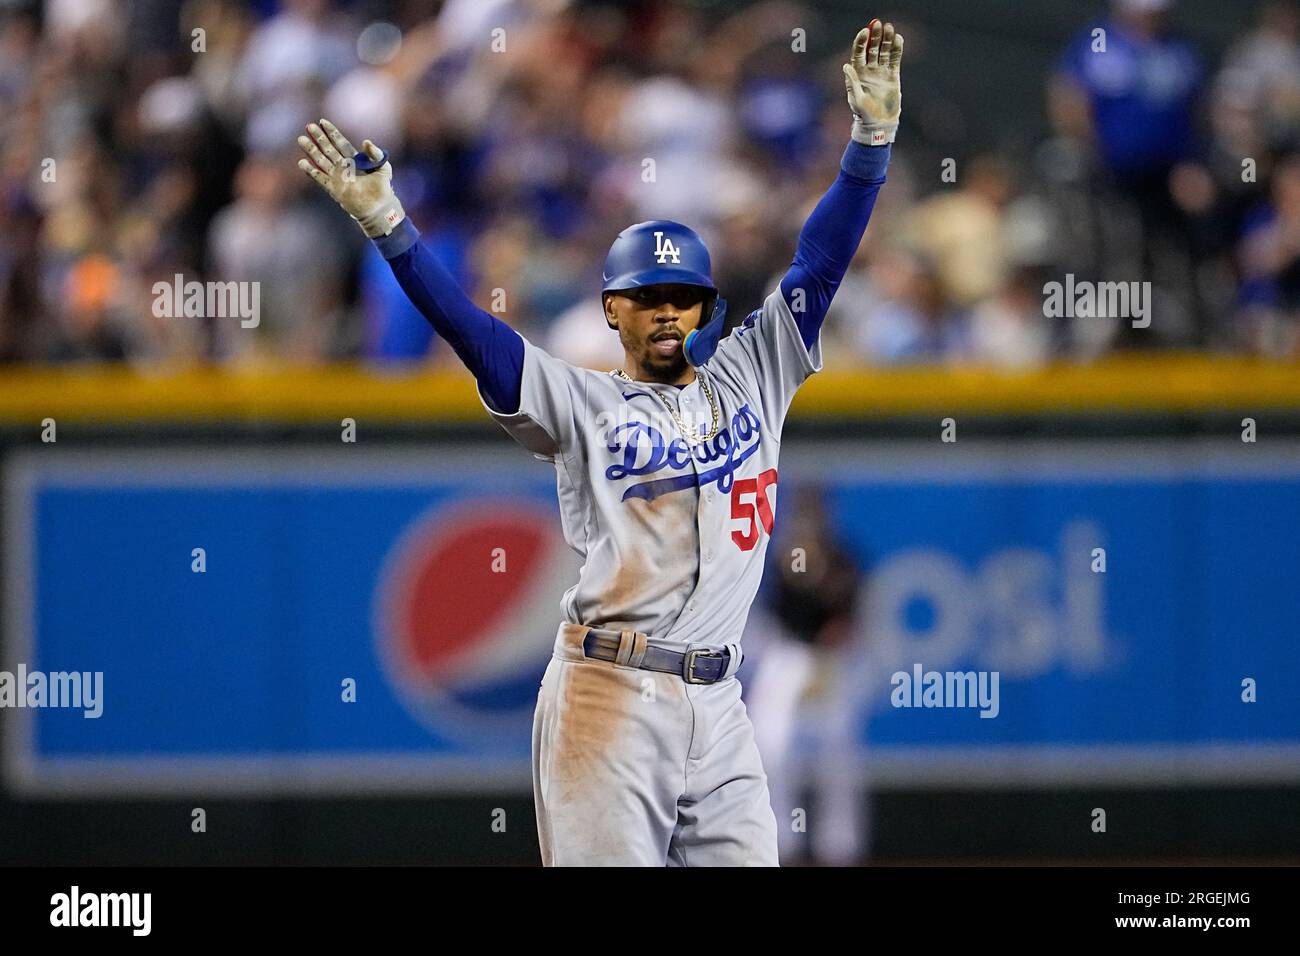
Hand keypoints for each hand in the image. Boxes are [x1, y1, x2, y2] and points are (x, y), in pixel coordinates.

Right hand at [296, 118, 405, 237]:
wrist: (378, 207)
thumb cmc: (383, 188)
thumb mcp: (384, 167)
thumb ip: (376, 153)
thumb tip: (366, 142)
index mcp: (354, 159)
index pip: (340, 143)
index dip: (332, 132)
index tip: (322, 122)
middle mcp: (343, 166)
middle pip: (328, 149)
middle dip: (319, 138)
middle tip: (309, 126)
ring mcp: (337, 177)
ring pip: (321, 160)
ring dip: (311, 150)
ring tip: (301, 139)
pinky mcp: (334, 189)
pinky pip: (320, 178)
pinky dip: (311, 171)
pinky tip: (302, 163)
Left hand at [842, 18, 902, 145]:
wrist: (879, 124)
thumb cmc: (864, 113)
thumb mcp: (856, 99)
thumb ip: (852, 82)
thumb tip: (846, 66)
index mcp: (858, 74)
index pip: (858, 53)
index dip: (861, 42)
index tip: (865, 31)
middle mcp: (869, 70)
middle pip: (872, 49)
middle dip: (874, 36)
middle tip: (878, 24)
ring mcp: (881, 72)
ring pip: (884, 51)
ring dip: (887, 40)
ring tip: (890, 28)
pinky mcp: (893, 76)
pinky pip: (895, 60)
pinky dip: (897, 50)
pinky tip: (898, 39)